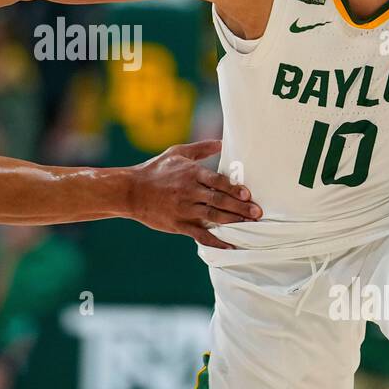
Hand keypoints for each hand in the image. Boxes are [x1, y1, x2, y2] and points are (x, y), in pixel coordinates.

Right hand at [128, 140, 261, 248]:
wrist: (130, 191)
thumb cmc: (154, 170)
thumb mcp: (176, 153)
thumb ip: (201, 148)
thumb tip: (222, 142)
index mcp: (190, 174)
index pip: (217, 181)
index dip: (234, 188)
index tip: (248, 194)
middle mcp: (189, 192)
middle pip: (219, 200)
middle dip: (240, 207)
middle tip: (258, 213)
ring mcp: (184, 209)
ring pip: (213, 217)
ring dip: (233, 222)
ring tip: (250, 226)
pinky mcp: (179, 224)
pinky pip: (200, 234)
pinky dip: (216, 241)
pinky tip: (230, 246)